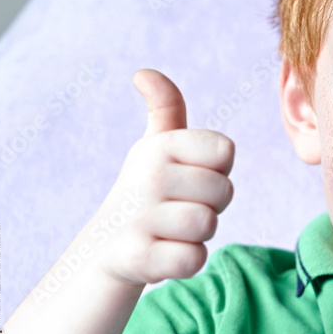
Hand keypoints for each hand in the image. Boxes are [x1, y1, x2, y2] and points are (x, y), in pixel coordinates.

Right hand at [86, 70, 234, 285]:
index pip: (225, 151)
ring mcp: (138, 217)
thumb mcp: (157, 146)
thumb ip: (165, 107)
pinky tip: (163, 254)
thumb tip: (143, 72)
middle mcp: (146, 176)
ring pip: (208, 224)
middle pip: (223, 191)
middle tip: (178, 208)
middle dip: (210, 206)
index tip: (190, 177)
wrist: (107, 249)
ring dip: (197, 234)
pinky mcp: (137, 258)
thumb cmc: (148, 192)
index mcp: (159, 145)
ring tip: (169, 230)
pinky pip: (194, 259)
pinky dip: (186, 261)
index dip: (216, 170)